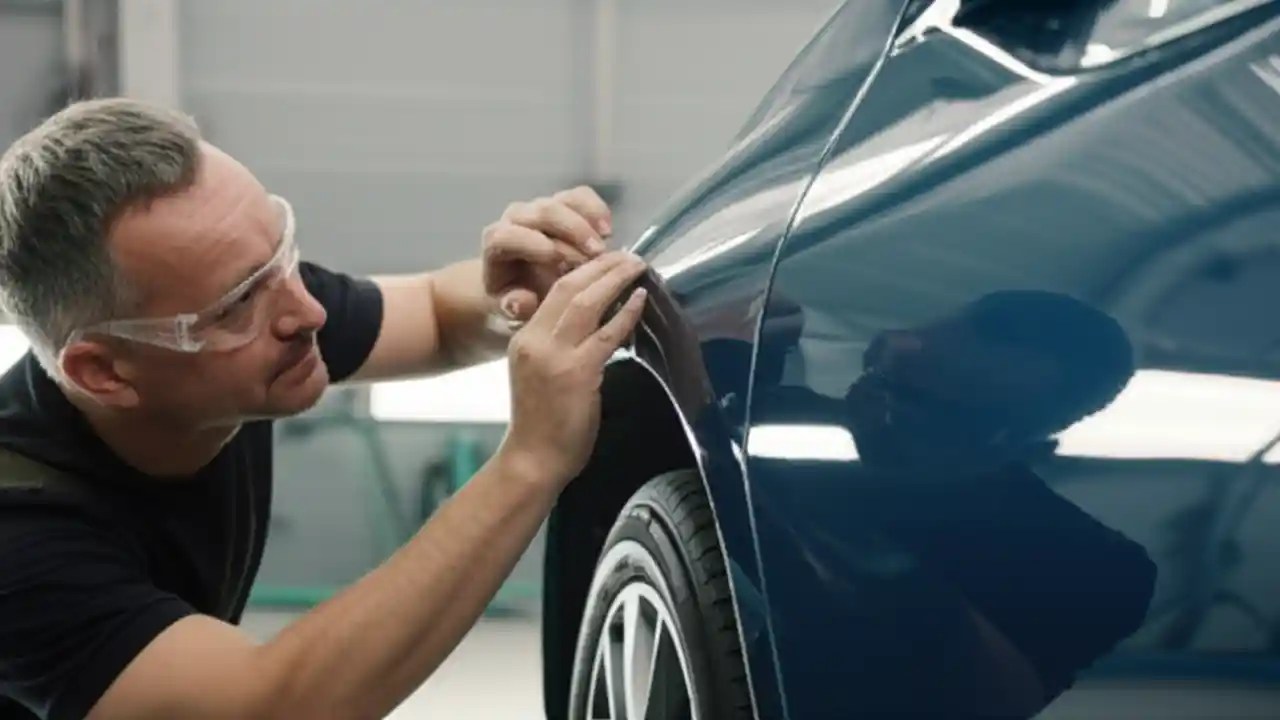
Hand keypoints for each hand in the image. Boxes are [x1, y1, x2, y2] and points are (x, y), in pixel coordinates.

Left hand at [482, 186, 613, 323]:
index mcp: (497, 244)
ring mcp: (540, 207)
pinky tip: (609, 232)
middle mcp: (515, 219)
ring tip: (606, 244)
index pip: (507, 235)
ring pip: (564, 201)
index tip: (559, 262)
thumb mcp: (513, 310)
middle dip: (572, 230)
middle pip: (542, 212)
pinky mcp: (563, 202)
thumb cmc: (518, 297)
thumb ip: (515, 306)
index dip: (532, 244)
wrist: (525, 282)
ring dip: (589, 220)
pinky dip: (597, 210)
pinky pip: (581, 196)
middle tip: (597, 255)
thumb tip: (521, 302)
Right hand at [497, 251, 647, 485]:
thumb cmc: (541, 422)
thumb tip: (597, 322)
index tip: (609, 260)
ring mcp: (555, 356)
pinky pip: (605, 334)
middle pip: (568, 287)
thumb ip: (560, 346)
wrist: (533, 460)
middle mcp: (535, 340)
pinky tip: (641, 300)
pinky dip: (625, 314)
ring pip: (585, 302)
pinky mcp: (577, 373)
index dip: (584, 269)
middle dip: (602, 265)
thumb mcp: (540, 372)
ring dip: (615, 280)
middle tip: (629, 255)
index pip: (553, 290)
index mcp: (524, 337)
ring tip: (637, 266)